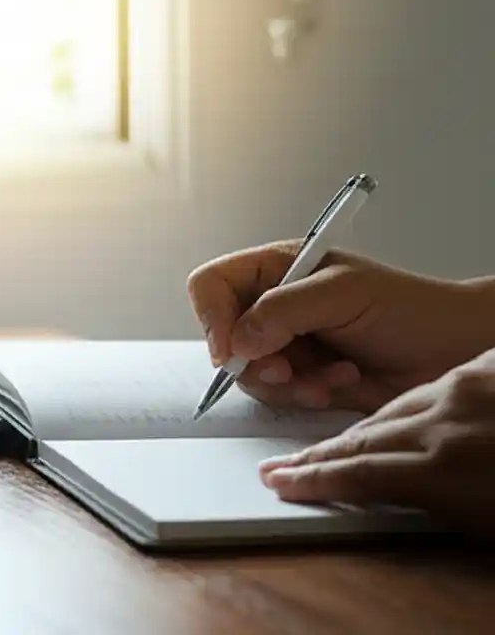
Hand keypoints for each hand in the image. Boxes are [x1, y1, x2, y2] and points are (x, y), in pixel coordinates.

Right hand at [187, 241, 494, 412]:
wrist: (452, 352)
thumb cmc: (411, 310)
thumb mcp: (343, 294)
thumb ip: (283, 310)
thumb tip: (239, 339)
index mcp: (276, 268)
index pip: (212, 285)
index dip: (213, 316)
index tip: (231, 348)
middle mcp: (273, 304)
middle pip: (223, 336)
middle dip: (255, 360)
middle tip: (286, 368)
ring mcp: (285, 343)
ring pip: (247, 372)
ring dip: (288, 382)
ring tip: (331, 375)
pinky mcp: (300, 377)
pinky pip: (275, 395)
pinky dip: (304, 395)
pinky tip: (339, 383)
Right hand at [258, 349, 494, 538]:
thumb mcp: (491, 514)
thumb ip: (435, 500)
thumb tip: (391, 501)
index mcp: (448, 464)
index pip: (362, 474)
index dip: (317, 481)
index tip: (285, 484)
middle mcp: (447, 420)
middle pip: (365, 440)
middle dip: (320, 456)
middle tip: (282, 469)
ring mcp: (466, 388)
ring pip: (396, 411)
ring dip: (363, 432)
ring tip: (330, 449)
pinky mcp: (490, 368)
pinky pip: (437, 387)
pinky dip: (413, 405)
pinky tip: (403, 415)